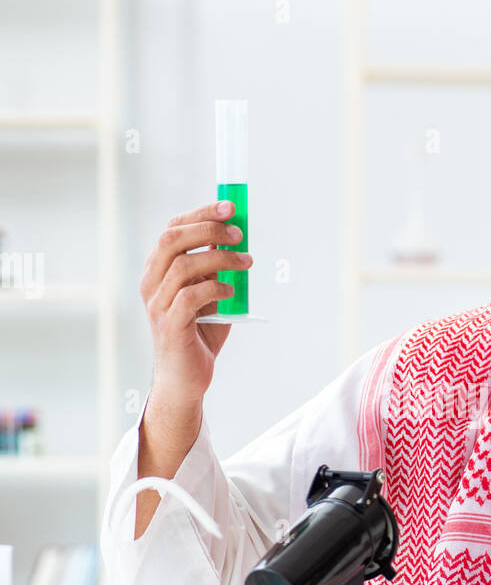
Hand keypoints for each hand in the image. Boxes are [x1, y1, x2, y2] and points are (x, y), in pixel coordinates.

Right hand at [139, 200, 252, 405]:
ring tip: (245, 263)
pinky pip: (190, 296)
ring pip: (183, 265)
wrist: (187, 378)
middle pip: (173, 239)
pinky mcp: (169, 325)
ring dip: (220, 259)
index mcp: (158, 270)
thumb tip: (235, 236)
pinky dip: (215, 288)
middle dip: (209, 229)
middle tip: (239, 234)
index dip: (200, 214)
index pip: (172, 229)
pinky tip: (230, 292)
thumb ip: (216, 267)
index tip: (229, 207)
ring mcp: (157, 304)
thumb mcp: (210, 292)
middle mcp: (151, 283)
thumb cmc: (199, 333)